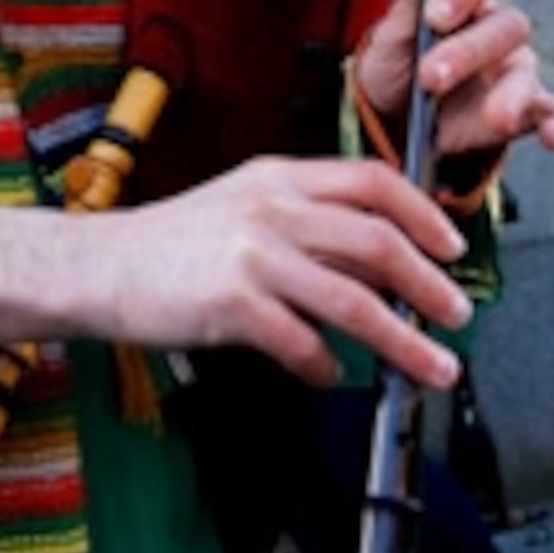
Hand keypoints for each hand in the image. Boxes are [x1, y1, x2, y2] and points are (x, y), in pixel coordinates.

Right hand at [0, 157, 478, 389]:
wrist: (96, 266)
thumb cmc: (168, 244)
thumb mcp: (240, 206)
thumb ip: (303, 222)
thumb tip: (373, 264)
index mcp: (279, 177)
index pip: (372, 182)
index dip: (424, 215)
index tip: (452, 247)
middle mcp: (271, 208)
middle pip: (377, 242)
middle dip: (430, 284)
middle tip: (457, 315)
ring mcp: (251, 255)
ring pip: (354, 299)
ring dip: (403, 340)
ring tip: (430, 367)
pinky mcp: (230, 304)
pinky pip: (301, 342)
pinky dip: (325, 365)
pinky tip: (330, 375)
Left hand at [351, 0, 553, 163]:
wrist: (398, 121)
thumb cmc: (399, 67)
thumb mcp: (393, 36)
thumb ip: (406, 1)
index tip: (434, 16)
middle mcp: (498, 30)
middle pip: (507, 25)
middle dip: (468, 52)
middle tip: (430, 77)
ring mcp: (518, 72)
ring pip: (527, 73)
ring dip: (511, 96)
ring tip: (495, 118)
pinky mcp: (529, 113)